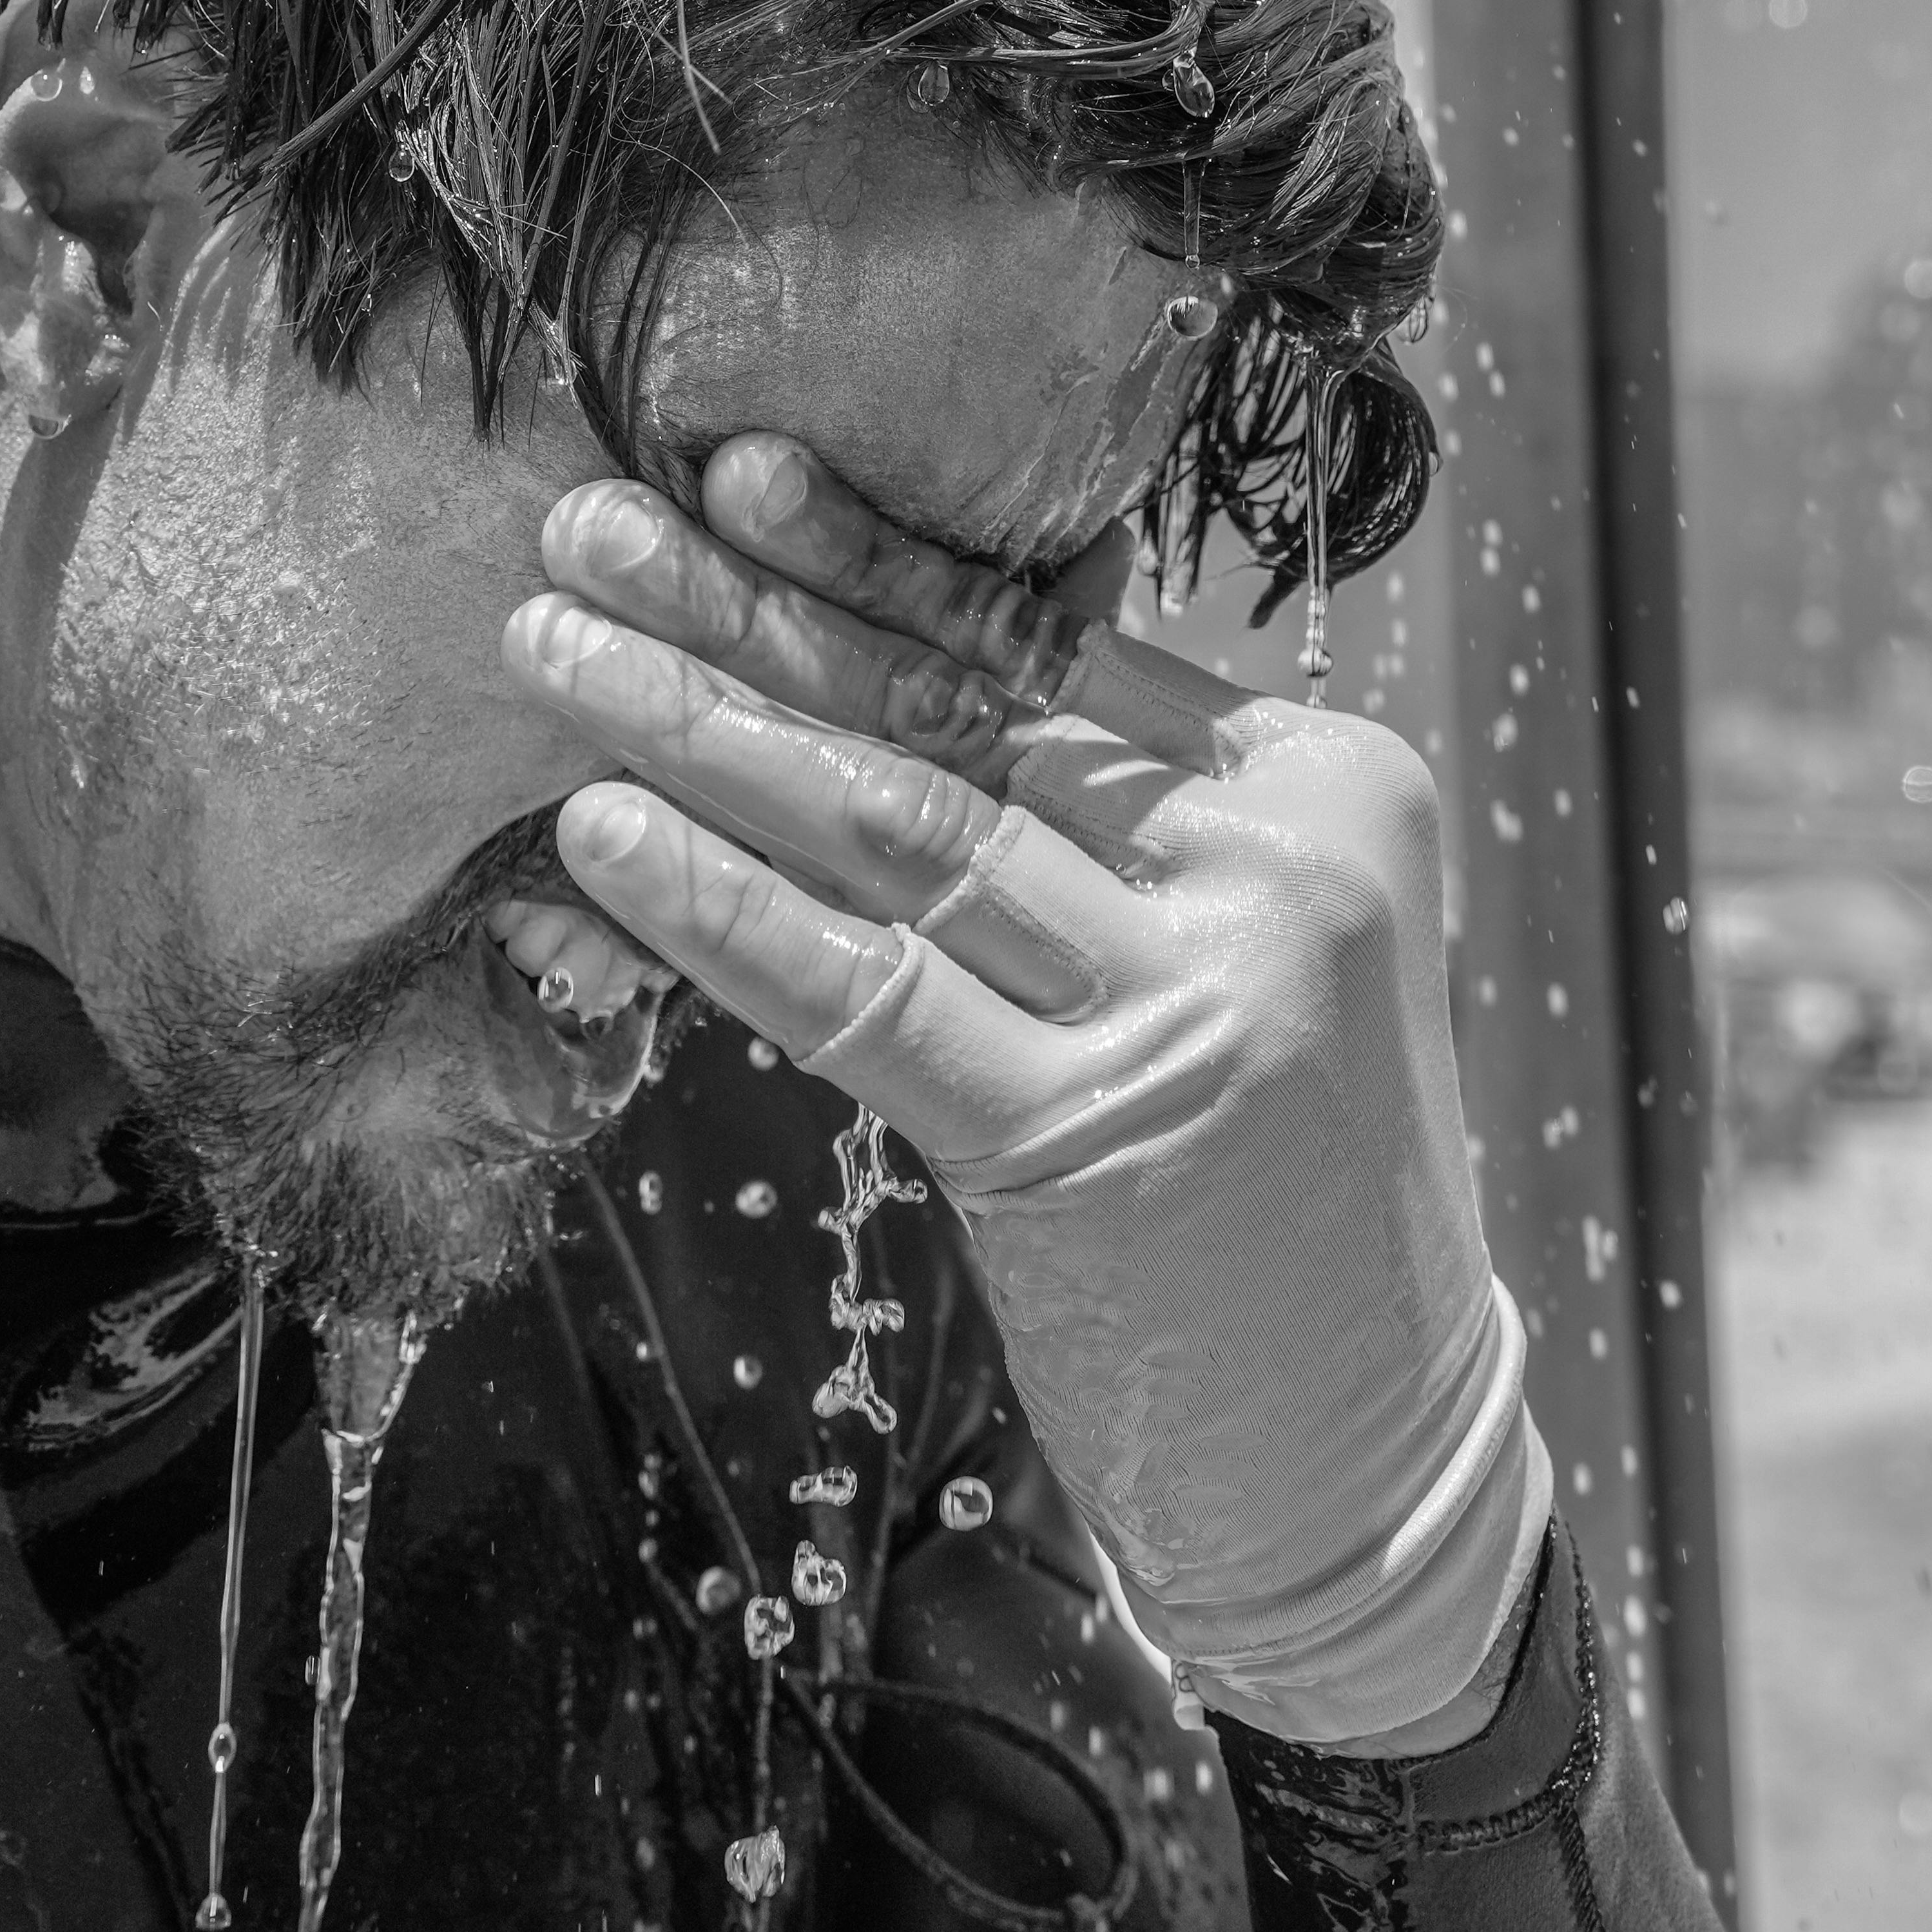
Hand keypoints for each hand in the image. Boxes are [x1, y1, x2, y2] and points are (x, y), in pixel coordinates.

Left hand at [498, 437, 1546, 1752]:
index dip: (875, 559)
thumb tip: (876, 666)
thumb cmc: (1276, 1189)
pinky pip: (862, 992)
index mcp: (1324, 785)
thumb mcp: (1237, 947)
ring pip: (895, 826)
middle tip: (584, 534)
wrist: (1381, 1455)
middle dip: (746, 611)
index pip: (1053, 650)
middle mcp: (1274, 870)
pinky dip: (716, 902)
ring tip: (550, 650)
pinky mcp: (1090, 1145)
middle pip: (957, 716)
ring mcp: (1193, 1004)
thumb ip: (1107, 817)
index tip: (732, 476)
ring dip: (698, 723)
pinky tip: (602, 829)